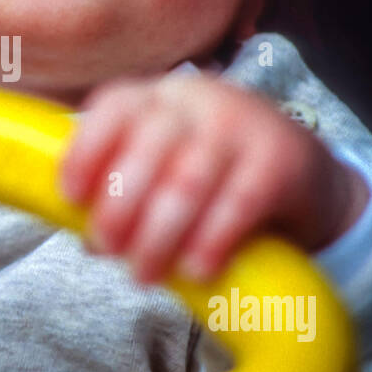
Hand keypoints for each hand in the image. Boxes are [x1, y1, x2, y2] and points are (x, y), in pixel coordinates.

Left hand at [57, 73, 370, 284]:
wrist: (301, 167)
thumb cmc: (211, 172)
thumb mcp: (165, 163)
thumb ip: (123, 191)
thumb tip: (90, 242)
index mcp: (158, 97)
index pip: (113, 108)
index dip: (85, 152)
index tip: (70, 197)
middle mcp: (197, 100)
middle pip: (146, 151)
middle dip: (118, 208)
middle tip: (108, 250)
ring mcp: (241, 124)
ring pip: (187, 182)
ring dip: (158, 236)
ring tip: (143, 274)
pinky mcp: (280, 158)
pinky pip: (238, 204)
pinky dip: (210, 242)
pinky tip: (196, 271)